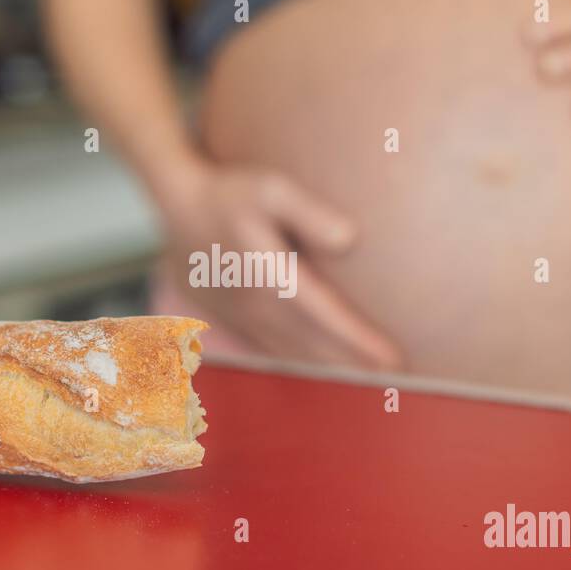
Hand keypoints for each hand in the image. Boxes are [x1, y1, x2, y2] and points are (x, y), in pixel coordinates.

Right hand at [159, 163, 401, 370]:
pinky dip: (296, 359)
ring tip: (363, 377)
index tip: (392, 361)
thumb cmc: (231, 193)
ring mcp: (239, 317)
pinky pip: (268, 348)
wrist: (178, 207)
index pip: (324, 315)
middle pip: (311, 343)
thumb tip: (349, 240)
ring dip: (326, 367)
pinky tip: (316, 363)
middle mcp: (254, 305)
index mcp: (269, 275)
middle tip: (392, 381)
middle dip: (351, 363)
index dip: (358, 340)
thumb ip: (310, 213)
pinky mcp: (229, 320)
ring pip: (290, 351)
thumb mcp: (271, 188)